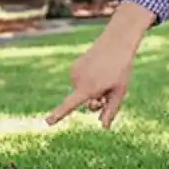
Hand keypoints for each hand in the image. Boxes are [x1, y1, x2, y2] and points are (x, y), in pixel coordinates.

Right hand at [44, 2, 152, 128]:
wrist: (116, 42)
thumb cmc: (121, 68)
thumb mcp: (119, 91)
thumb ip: (111, 110)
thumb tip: (103, 127)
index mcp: (88, 88)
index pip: (70, 105)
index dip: (58, 114)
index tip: (47, 122)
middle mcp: (77, 81)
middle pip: (85, 102)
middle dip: (97, 102)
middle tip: (110, 93)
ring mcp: (74, 72)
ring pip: (83, 91)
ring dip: (95, 89)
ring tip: (107, 75)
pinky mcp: (74, 67)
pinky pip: (82, 82)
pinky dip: (90, 81)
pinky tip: (100, 70)